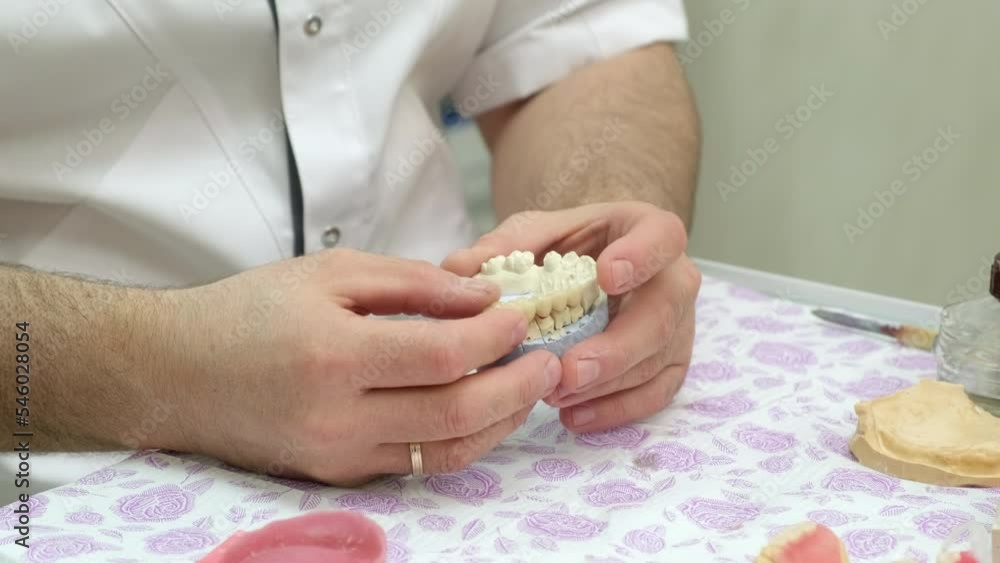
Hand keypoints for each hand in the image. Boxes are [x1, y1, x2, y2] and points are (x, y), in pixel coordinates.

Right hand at [155, 249, 560, 485]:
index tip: (522, 313)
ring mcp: (338, 455)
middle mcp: (338, 416)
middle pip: (457, 413)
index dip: (497, 335)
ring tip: (526, 386)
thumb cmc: (250, 310)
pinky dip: (461, 440)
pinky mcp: (337, 475)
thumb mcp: (331, 271)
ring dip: (500, 421)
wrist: (176, 371)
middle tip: (548, 359)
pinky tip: (481, 409)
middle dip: (517, 386)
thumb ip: (414, 284)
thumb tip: (485, 297)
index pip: (445, 355)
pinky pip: (418, 466)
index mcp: (334, 354)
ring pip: (446, 453)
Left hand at [443, 202, 698, 432]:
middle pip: (664, 312)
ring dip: (608, 385)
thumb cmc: (564, 247)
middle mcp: (673, 277)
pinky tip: (573, 417)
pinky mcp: (669, 364)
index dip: (641, 257)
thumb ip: (501, 247)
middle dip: (619, 346)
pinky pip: (654, 394)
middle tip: (571, 369)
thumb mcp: (533, 235)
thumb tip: (457, 269)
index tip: (607, 276)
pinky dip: (614, 410)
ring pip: (659, 360)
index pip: (662, 238)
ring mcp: (677, 325)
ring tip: (554, 396)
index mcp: (647, 230)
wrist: (591, 267)